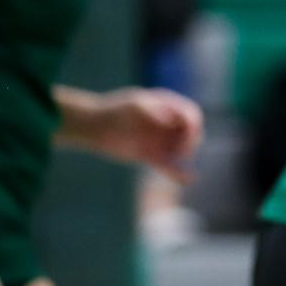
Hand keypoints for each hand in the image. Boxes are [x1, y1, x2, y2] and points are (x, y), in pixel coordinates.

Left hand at [78, 88, 203, 182]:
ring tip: (182, 168)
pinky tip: (187, 179)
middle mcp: (168, 123)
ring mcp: (159, 139)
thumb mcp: (132, 107)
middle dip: (189, 143)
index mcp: (167, 106)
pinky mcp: (150, 155)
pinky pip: (168, 165)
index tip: (185, 139)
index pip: (191, 115)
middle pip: (190, 133)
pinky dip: (177, 172)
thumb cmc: (113, 111)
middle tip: (180, 154)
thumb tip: (169, 120)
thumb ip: (151, 112)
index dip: (193, 128)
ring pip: (180, 150)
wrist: (92, 125)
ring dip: (184, 159)